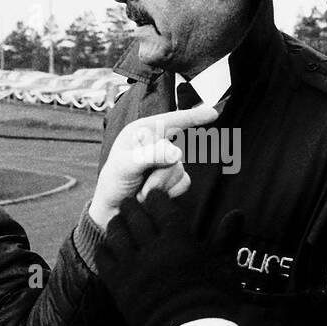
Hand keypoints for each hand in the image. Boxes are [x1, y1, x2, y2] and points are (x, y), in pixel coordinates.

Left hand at [88, 104, 218, 230]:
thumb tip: (177, 153)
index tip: (213, 113)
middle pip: (176, 154)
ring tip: (142, 192)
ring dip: (160, 186)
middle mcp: (155, 144)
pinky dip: (170, 192)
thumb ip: (150, 155)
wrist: (114, 212)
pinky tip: (154, 196)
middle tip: (140, 183)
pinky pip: (184, 183)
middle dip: (158, 174)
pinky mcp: (172, 179)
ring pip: (180, 171)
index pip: (172, 120)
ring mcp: (165, 162)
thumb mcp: (125, 166)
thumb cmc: (113, 184)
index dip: (193, 116)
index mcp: (142, 132)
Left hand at [95, 190, 244, 325]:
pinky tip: (109, 247)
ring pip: (116, 233)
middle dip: (132, 206)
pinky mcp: (119, 286)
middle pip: (134, 215)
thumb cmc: (213, 302)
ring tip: (119, 222)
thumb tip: (237, 213)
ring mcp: (132, 267)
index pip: (161, 207)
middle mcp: (152, 249)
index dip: (156, 198)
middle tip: (131, 203)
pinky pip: (104, 259)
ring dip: (117, 224)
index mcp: (178, 240)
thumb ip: (226, 237)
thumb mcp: (223, 267)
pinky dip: (105, 249)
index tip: (154, 195)